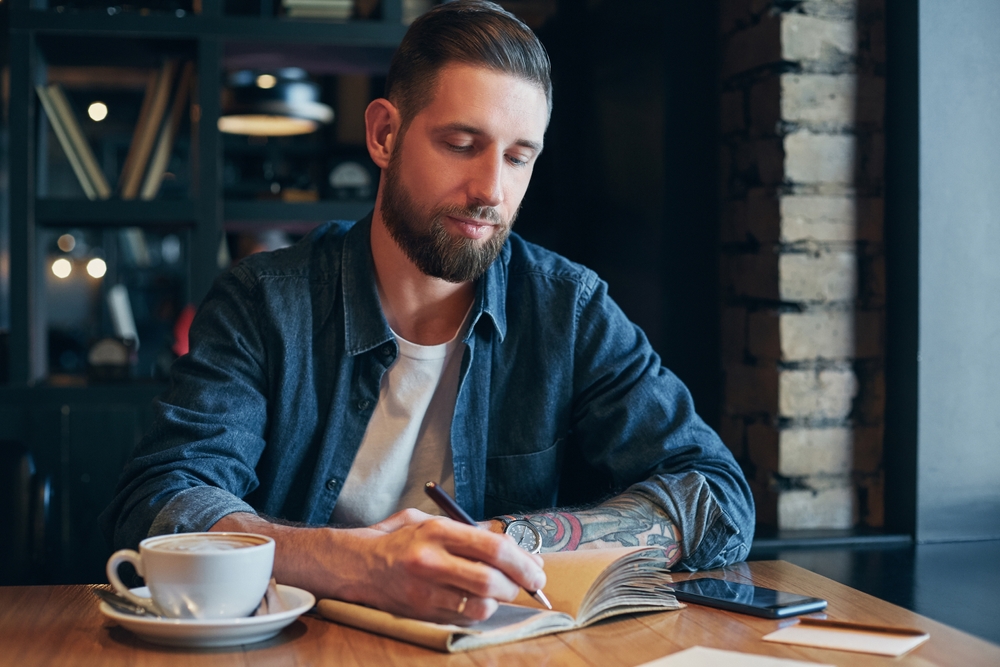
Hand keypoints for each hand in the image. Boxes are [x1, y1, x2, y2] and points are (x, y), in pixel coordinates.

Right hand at [212, 510, 545, 625]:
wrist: (352, 564)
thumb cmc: (396, 538)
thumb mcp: (428, 520)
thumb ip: (466, 531)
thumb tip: (509, 545)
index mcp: (435, 530)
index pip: (491, 546)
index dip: (522, 560)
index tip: (537, 569)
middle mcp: (429, 560)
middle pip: (489, 579)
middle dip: (518, 584)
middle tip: (530, 584)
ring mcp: (423, 589)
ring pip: (479, 604)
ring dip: (499, 600)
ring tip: (502, 590)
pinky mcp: (419, 611)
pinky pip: (462, 617)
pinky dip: (478, 610)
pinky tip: (476, 600)